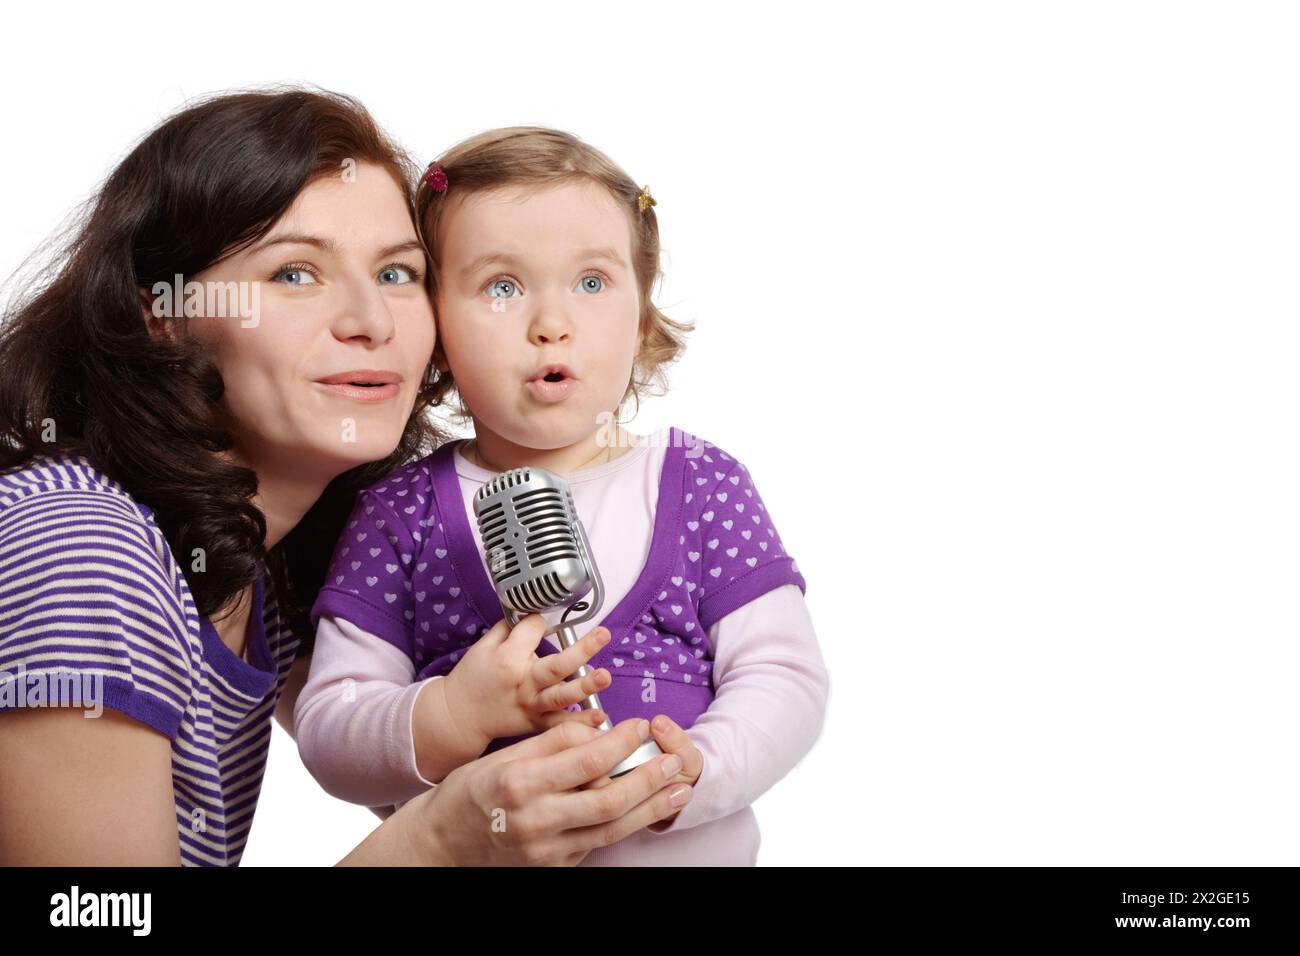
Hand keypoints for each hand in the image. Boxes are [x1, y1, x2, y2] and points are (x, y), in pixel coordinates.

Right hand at [348, 718, 694, 865]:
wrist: (443, 844)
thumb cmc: (471, 792)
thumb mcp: (505, 755)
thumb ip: (552, 742)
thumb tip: (597, 729)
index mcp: (522, 782)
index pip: (587, 759)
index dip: (622, 742)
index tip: (641, 725)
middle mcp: (536, 819)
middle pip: (610, 799)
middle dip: (650, 778)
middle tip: (676, 761)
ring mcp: (547, 849)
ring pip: (612, 827)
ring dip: (652, 809)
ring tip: (680, 791)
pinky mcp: (554, 865)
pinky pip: (597, 842)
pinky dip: (625, 824)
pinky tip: (646, 810)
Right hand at [443, 614, 613, 745]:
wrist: (458, 715)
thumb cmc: (472, 677)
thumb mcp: (482, 646)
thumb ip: (507, 628)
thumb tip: (531, 613)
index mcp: (508, 658)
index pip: (534, 630)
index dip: (538, 621)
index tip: (536, 622)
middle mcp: (523, 682)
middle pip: (556, 665)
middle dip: (583, 649)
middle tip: (604, 633)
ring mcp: (531, 705)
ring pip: (561, 695)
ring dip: (586, 686)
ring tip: (605, 676)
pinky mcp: (536, 723)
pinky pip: (560, 723)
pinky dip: (579, 723)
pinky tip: (599, 718)